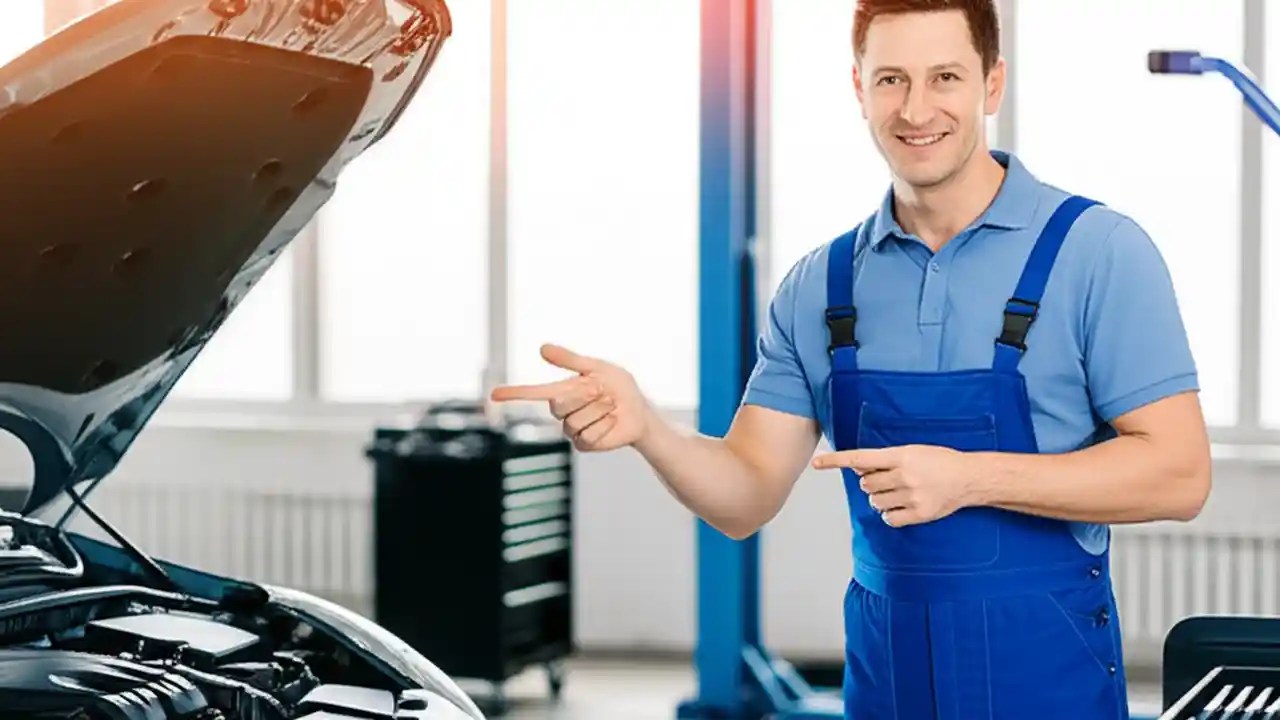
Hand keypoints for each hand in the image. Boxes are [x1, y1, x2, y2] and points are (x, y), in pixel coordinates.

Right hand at [489, 344, 652, 451]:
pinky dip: (604, 424)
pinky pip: (588, 436)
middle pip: (559, 405)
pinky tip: (612, 420)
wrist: (639, 410)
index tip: (494, 395)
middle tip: (602, 390)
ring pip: (574, 421)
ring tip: (610, 404)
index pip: (532, 393)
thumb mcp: (597, 368)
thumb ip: (570, 360)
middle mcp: (562, 412)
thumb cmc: (618, 387)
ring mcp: (571, 430)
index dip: (513, 394)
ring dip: (598, 409)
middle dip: (584, 394)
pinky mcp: (584, 444)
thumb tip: (541, 348)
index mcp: (562, 391)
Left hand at [811, 445, 981, 526]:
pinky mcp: (919, 513)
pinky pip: (889, 519)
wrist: (969, 478)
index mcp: (901, 456)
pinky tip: (901, 507)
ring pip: (875, 502)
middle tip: (889, 481)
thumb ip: (885, 459)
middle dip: (871, 483)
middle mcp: (904, 475)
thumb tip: (858, 465)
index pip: (860, 457)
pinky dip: (890, 515)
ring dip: (880, 499)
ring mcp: (911, 496)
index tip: (817, 463)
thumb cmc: (940, 461)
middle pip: (866, 484)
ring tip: (899, 493)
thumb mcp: (912, 451)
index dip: (836, 461)